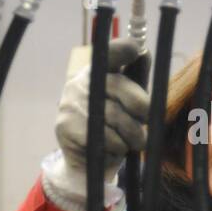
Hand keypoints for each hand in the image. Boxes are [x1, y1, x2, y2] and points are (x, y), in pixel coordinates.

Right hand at [54, 37, 148, 180]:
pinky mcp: (66, 125)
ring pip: (117, 117)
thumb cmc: (113, 126)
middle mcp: (81, 82)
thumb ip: (136, 78)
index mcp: (97, 71)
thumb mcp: (128, 100)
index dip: (123, 49)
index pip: (110, 53)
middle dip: (142, 108)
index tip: (136, 50)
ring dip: (132, 135)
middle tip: (145, 123)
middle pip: (122, 87)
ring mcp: (71, 102)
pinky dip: (116, 147)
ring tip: (130, 141)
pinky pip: (105, 138)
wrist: (87, 162)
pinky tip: (111, 148)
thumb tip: (145, 53)